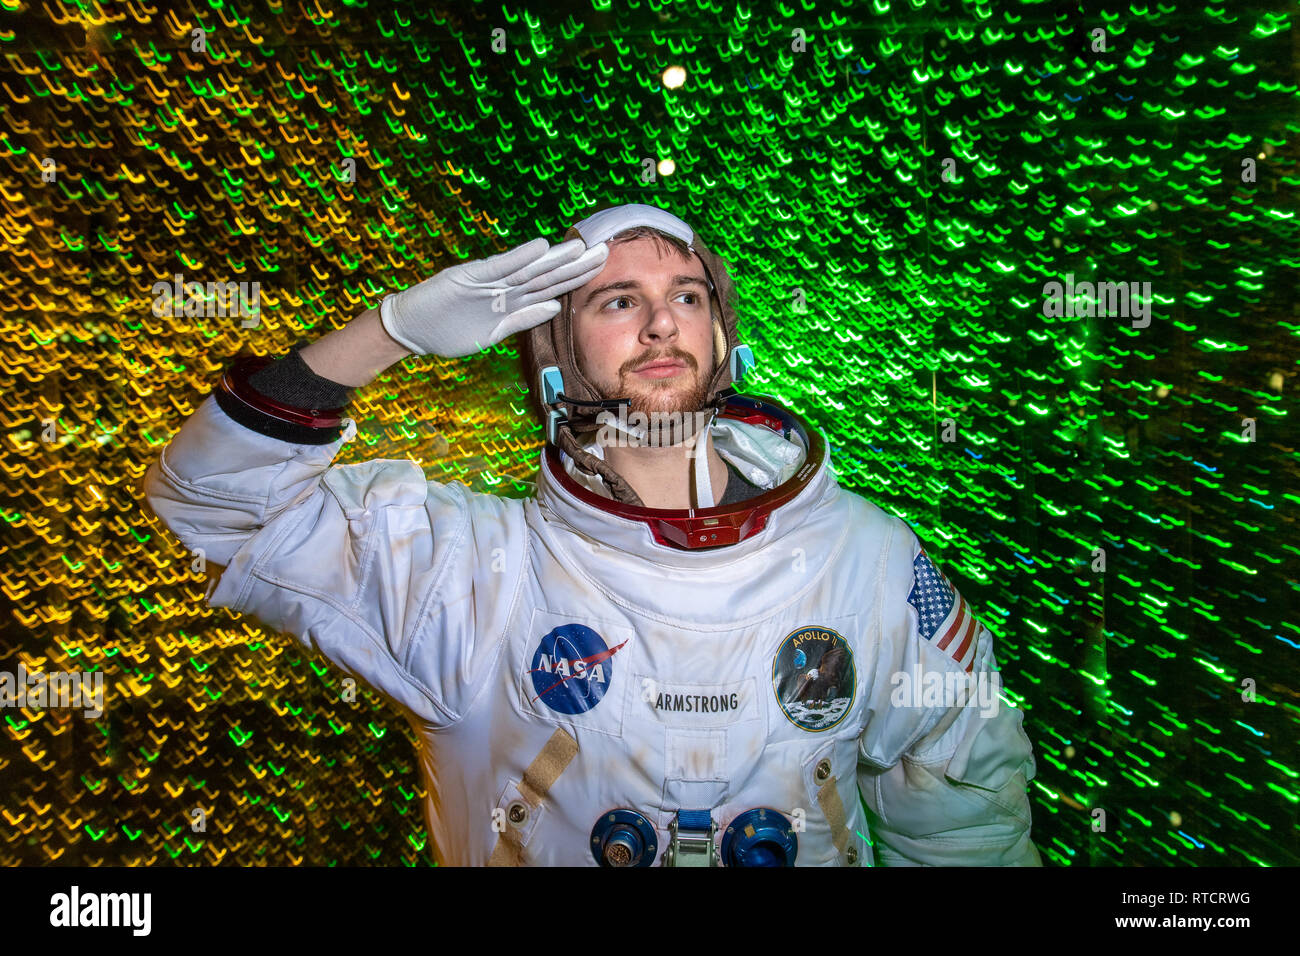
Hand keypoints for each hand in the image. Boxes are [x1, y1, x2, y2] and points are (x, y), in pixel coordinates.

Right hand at [377, 237, 607, 357]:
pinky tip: (540, 248)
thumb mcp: (493, 333)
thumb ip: (523, 319)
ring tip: (580, 247)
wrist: (412, 328)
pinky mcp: (469, 277)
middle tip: (605, 251)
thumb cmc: (449, 331)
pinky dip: (519, 258)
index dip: (576, 278)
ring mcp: (488, 282)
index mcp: (512, 301)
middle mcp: (505, 287)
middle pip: (547, 275)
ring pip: (529, 269)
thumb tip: (554, 306)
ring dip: (555, 259)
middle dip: (576, 265)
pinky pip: (499, 267)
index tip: (602, 269)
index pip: (551, 287)